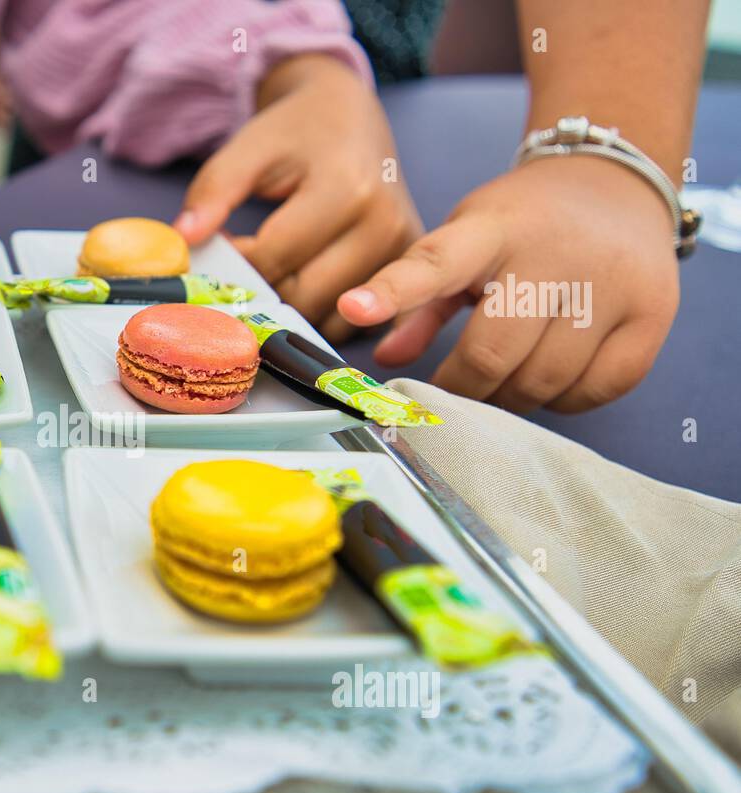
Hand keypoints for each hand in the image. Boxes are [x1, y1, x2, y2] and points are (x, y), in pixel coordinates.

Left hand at [175, 53, 422, 341]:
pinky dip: (322, 314)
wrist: (350, 115)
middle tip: (243, 267)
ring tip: (274, 271)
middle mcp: (383, 226)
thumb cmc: (297, 131)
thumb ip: (213, 190)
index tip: (220, 249)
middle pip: (301, 295)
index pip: (273, 258)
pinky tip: (304, 282)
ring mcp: (400, 252)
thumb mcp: (250, 146)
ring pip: (327, 317)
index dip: (233, 263)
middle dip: (261, 289)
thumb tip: (183, 241)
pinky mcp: (405, 269)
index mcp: (347, 189)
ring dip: (290, 308)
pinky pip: (355, 322)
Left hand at [338, 156, 679, 412]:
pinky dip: (562, 399)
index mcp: (493, 229)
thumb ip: (420, 297)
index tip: (352, 309)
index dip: (392, 291)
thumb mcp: (465, 237)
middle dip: (463, 386)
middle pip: (492, 354)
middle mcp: (555, 253)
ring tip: (506, 376)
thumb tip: (386, 356)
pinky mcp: (651, 314)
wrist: (615, 182)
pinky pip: (592, 390)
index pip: (436, 263)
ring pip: (541, 382)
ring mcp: (611, 284)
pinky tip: (553, 374)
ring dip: (511, 397)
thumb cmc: (524, 223)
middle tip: (457, 386)